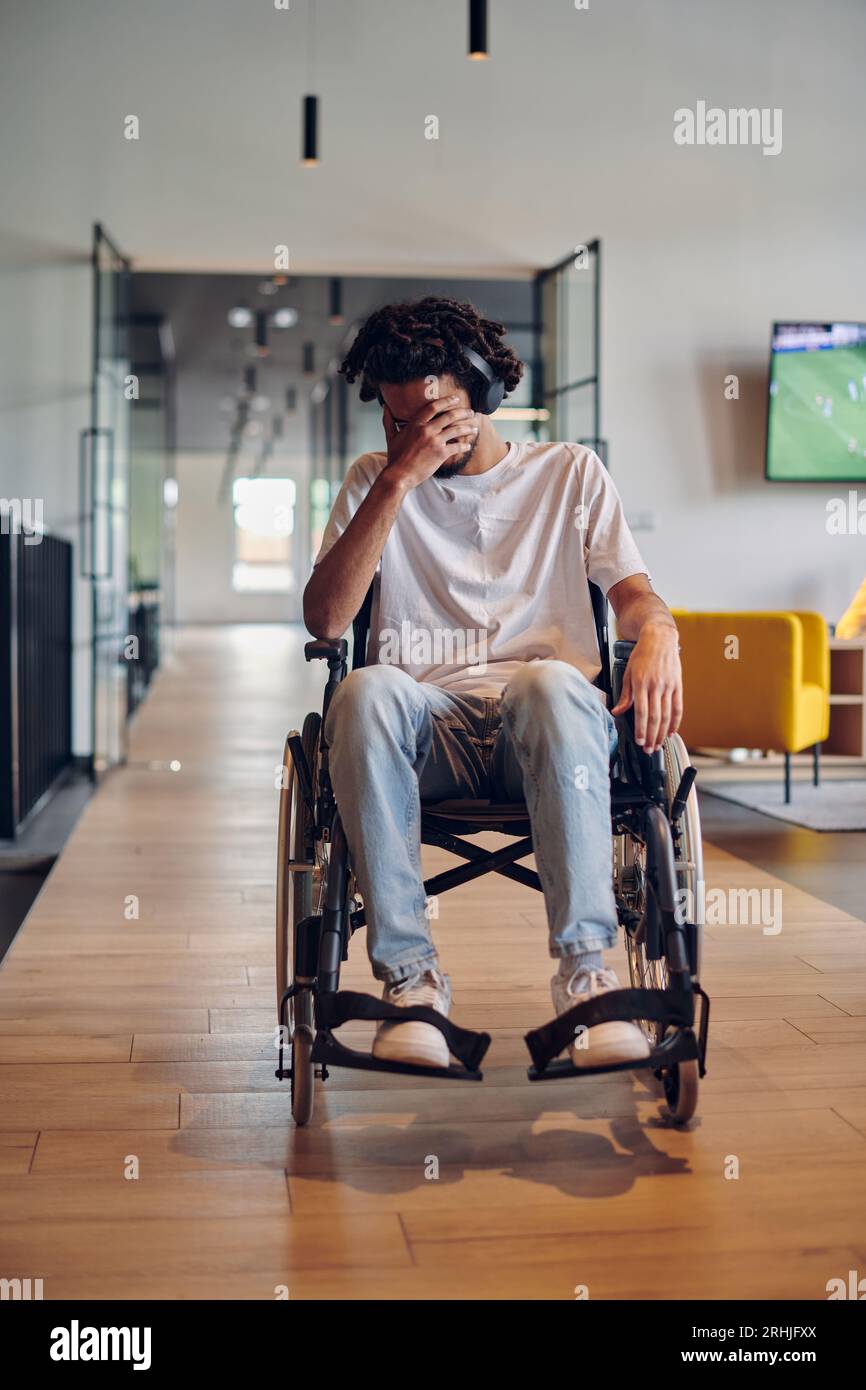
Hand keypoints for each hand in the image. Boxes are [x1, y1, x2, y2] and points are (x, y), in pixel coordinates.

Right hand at [382, 396, 477, 488]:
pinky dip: (464, 446)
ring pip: (456, 430)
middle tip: (471, 412)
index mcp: (415, 424)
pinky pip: (456, 447)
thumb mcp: (391, 436)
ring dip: (467, 427)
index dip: (447, 401)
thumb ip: (389, 420)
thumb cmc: (395, 457)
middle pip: (449, 416)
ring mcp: (434, 441)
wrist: (399, 475)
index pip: (433, 407)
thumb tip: (385, 407)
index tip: (456, 399)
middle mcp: (426, 430)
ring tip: (474, 427)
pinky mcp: (440, 454)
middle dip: (463, 413)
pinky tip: (468, 446)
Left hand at [611, 622, 682, 752]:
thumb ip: (624, 695)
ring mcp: (668, 686)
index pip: (641, 713)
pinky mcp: (677, 686)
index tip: (639, 742)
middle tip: (648, 749)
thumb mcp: (628, 673)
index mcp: (641, 684)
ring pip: (666, 715)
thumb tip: (617, 712)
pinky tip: (671, 732)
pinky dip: (675, 722)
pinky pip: (677, 707)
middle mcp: (655, 686)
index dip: (641, 730)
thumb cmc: (641, 655)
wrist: (659, 638)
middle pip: (655, 718)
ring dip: (662, 733)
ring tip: (658, 745)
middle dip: (651, 737)